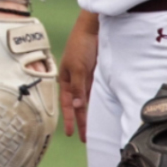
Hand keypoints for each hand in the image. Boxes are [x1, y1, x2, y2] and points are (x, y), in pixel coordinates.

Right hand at [58, 16, 98, 140]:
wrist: (93, 29)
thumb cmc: (80, 46)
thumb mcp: (78, 68)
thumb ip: (78, 88)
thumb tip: (78, 107)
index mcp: (66, 80)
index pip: (67, 104)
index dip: (69, 119)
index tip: (70, 134)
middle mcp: (75, 81)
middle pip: (78, 105)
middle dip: (81, 121)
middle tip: (85, 138)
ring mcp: (87, 78)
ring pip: (88, 100)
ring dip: (90, 113)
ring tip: (94, 128)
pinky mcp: (98, 74)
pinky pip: (97, 91)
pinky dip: (98, 101)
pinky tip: (101, 111)